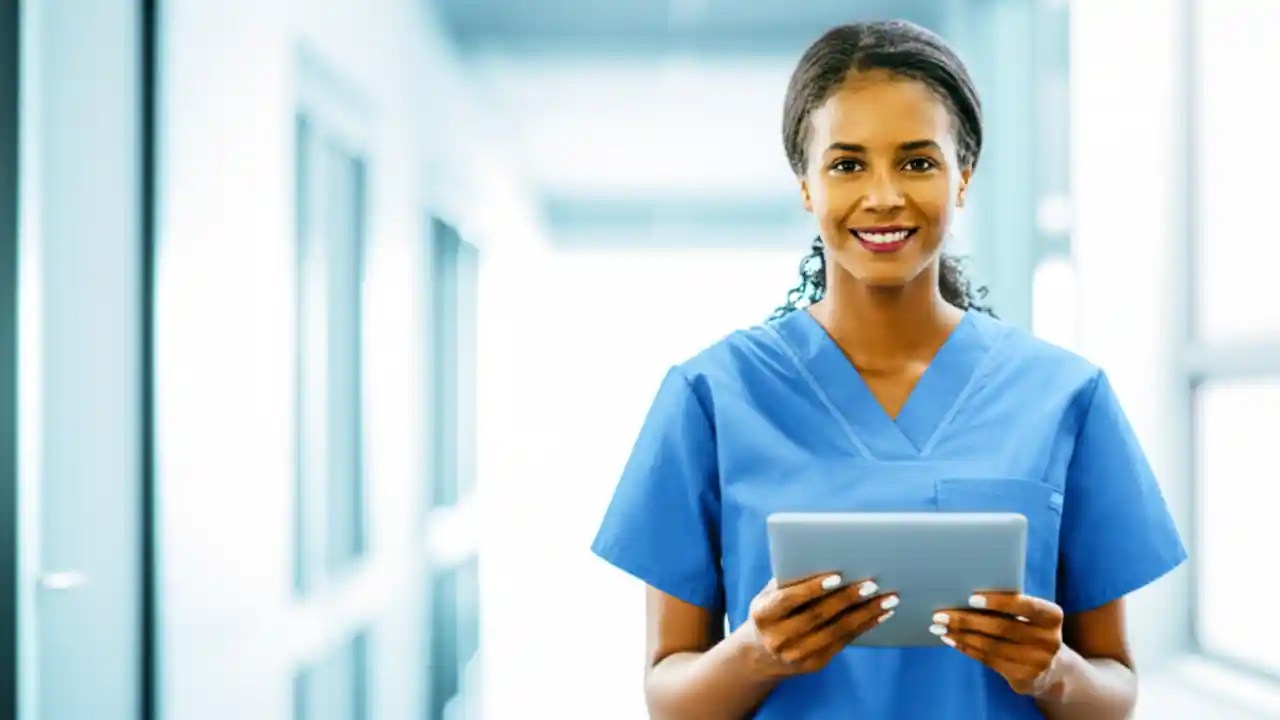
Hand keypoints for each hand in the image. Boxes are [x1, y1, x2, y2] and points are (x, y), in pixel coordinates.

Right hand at [737, 574, 897, 679]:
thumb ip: (792, 579)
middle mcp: (777, 638)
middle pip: (817, 616)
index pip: (788, 599)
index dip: (812, 588)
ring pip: (836, 631)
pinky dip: (864, 626)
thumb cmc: (774, 608)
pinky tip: (880, 613)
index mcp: (763, 614)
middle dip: (847, 599)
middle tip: (872, 583)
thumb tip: (830, 556)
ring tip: (887, 599)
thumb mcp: (771, 593)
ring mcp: (796, 655)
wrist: (763, 652)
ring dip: (865, 614)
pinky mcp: (815, 664)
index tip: (837, 576)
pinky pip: (844, 642)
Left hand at [930, 592, 1067, 696]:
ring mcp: (1037, 662)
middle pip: (1001, 627)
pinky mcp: (1023, 678)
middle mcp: (1048, 640)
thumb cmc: (1030, 629)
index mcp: (1051, 616)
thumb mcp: (1031, 616)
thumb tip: (963, 593)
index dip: (998, 601)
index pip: (1024, 605)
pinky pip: (988, 660)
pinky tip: (951, 640)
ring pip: (991, 646)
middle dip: (966, 620)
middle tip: (939, 615)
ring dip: (960, 635)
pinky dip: (966, 648)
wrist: (1053, 670)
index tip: (970, 598)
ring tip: (938, 627)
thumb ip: (1009, 605)